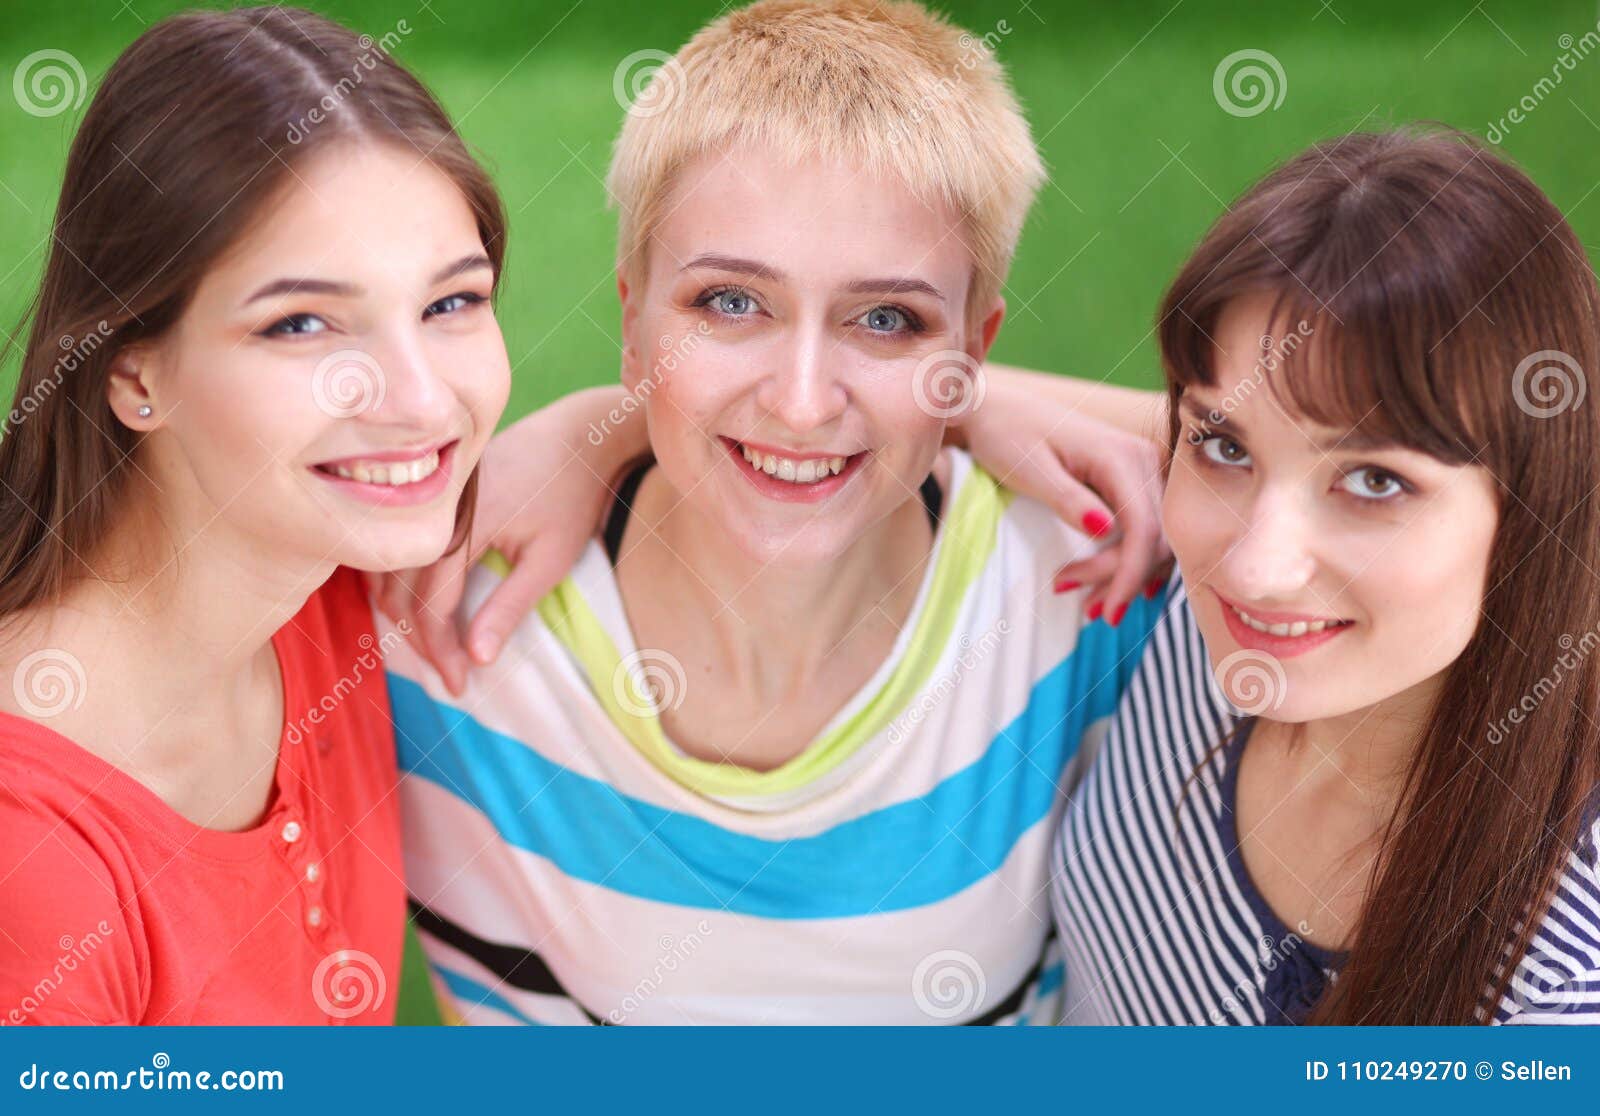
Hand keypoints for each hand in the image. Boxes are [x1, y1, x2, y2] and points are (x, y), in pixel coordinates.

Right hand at [369, 387, 637, 694]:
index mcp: (467, 521)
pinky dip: (394, 583)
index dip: (440, 650)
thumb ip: (510, 606)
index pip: (433, 603)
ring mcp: (424, 495)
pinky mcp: (425, 492)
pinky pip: (393, 545)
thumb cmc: (570, 499)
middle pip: (399, 590)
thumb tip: (476, 658)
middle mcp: (435, 506)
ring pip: (385, 569)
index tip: (459, 685)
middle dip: (420, 640)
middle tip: (448, 674)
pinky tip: (416, 609)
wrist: (574, 439)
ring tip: (434, 648)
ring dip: (401, 614)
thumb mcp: (550, 559)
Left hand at [958, 383, 1170, 625]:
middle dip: (1123, 578)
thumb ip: (1069, 500)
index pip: (1145, 527)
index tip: (1110, 611)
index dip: (1130, 574)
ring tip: (1093, 605)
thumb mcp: (1030, 470)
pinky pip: (1145, 525)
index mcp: (1119, 455)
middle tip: (1086, 608)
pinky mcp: (1131, 478)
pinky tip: (1112, 582)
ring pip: (1154, 534)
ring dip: (1128, 573)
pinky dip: (1130, 557)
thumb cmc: (1007, 435)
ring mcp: (1141, 467)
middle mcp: (1141, 458)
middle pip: (1154, 535)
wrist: (998, 410)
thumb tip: (1106, 529)